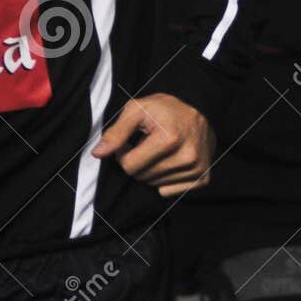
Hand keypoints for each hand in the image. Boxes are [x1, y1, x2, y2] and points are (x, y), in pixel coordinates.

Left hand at [91, 94, 215, 197]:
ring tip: (158, 151)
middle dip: (138, 162)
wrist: (200, 108)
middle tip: (145, 145)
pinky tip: (169, 162)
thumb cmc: (165, 108)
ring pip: (155, 185)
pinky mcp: (203, 177)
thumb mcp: (137, 110)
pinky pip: (169, 192)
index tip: (130, 141)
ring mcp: (197, 169)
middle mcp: (186, 157)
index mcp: (169, 139)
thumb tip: (97, 153)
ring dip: (151, 171)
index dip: (124, 153)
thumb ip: (116, 132)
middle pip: (142, 177)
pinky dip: (164, 180)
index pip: (129, 166)